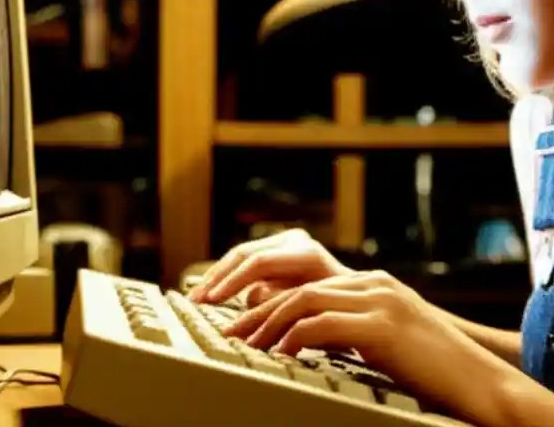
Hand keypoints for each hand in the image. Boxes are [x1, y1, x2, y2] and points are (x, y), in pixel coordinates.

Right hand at [188, 228, 351, 305]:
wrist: (357, 303)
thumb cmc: (340, 312)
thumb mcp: (312, 309)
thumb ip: (281, 301)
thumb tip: (251, 296)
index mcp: (307, 253)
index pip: (260, 261)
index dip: (233, 281)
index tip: (213, 300)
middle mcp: (296, 241)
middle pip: (245, 254)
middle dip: (218, 278)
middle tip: (196, 300)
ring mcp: (286, 243)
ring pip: (241, 255)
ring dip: (217, 277)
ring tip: (196, 297)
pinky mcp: (277, 250)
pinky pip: (245, 261)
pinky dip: (227, 276)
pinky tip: (210, 291)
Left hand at [224, 269, 500, 418]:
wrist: (480, 381)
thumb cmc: (435, 371)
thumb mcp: (386, 343)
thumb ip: (351, 333)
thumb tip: (306, 341)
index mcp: (373, 285)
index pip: (307, 284)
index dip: (271, 303)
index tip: (242, 325)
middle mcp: (374, 285)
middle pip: (297, 287)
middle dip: (258, 311)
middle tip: (229, 334)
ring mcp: (379, 301)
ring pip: (303, 301)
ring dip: (267, 324)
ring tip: (245, 345)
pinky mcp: (383, 325)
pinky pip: (324, 325)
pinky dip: (296, 338)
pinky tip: (281, 355)